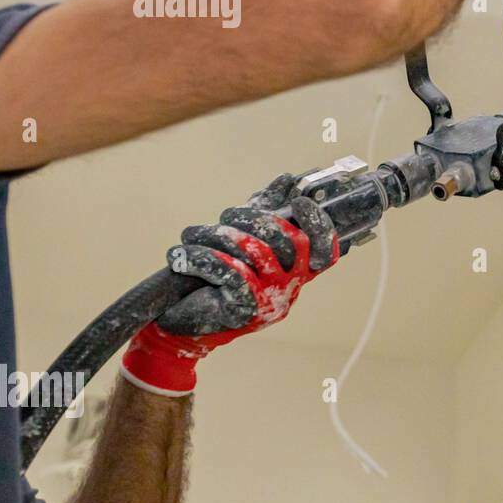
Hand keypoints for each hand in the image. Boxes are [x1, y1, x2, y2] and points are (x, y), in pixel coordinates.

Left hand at [120, 174, 338, 395]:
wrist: (177, 322)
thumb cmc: (211, 279)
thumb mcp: (240, 242)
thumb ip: (266, 213)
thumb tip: (288, 180)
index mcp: (293, 273)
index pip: (326, 251)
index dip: (319, 224)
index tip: (300, 201)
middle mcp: (288, 288)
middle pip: (290, 240)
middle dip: (253, 217)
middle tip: (225, 215)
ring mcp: (270, 301)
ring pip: (256, 252)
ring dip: (218, 235)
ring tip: (193, 235)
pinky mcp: (246, 311)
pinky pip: (231, 273)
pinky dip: (203, 258)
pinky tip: (183, 256)